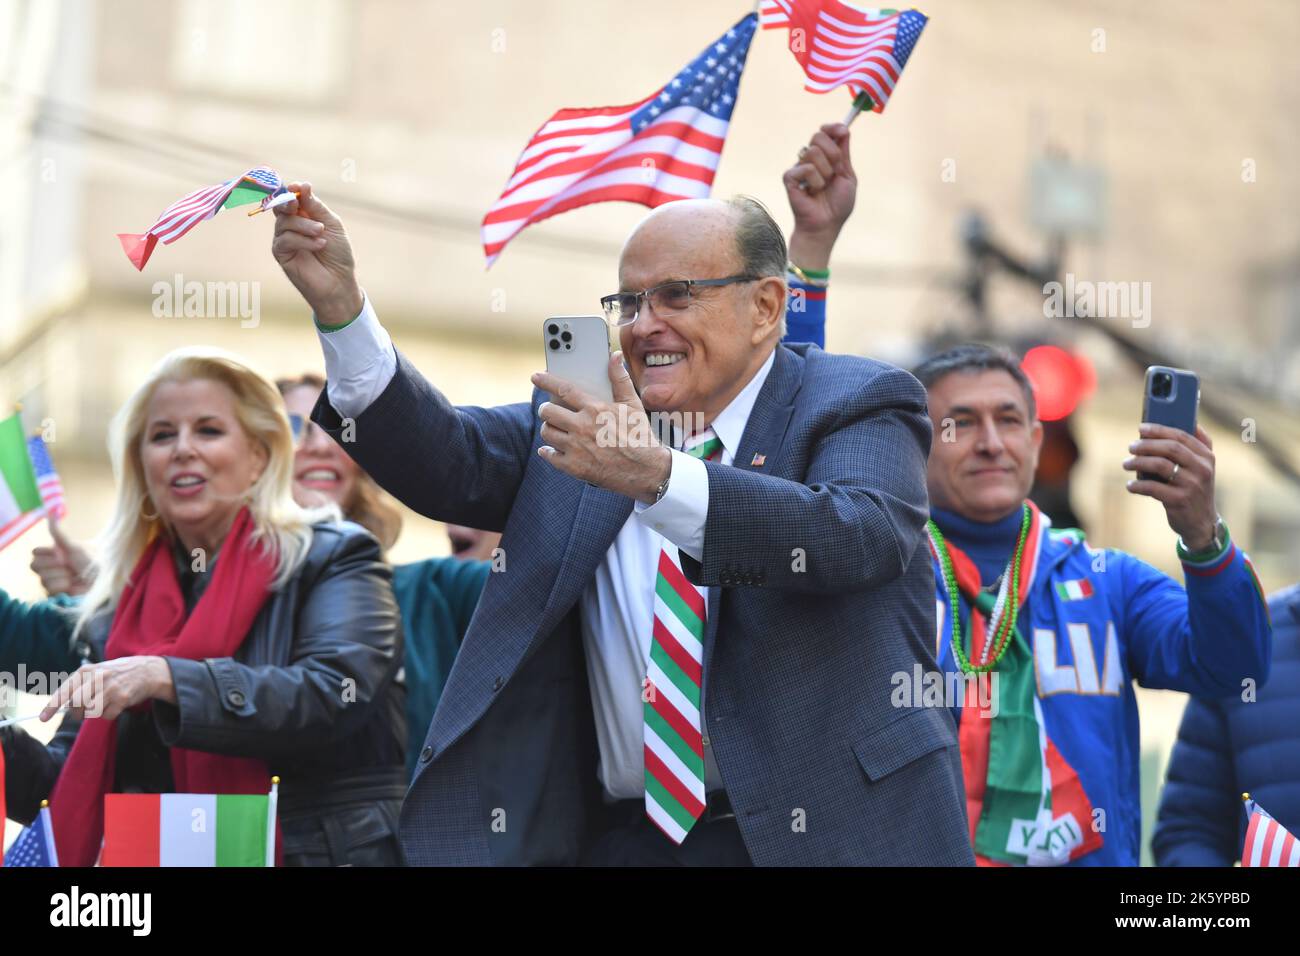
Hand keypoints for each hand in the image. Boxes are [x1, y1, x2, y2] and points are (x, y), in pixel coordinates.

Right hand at [30, 516, 92, 596]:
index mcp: (53, 554)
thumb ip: (58, 534)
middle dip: (54, 565)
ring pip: (42, 579)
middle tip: (69, 565)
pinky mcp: (56, 594)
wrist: (103, 578)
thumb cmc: (92, 560)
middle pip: (35, 566)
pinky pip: (48, 590)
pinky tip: (72, 585)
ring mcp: (52, 581)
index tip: (60, 552)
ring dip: (61, 576)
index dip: (47, 553)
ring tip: (74, 575)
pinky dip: (62, 586)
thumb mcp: (73, 546)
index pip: (35, 552)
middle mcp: (50, 567)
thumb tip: (50, 513)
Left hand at [40, 656, 176, 721]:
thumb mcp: (97, 671)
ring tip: (104, 703)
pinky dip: (110, 714)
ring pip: (91, 712)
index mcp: (87, 671)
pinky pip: (107, 715)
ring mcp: (110, 688)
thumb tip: (63, 705)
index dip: (52, 706)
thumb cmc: (117, 673)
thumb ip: (80, 685)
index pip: (64, 691)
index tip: (43, 718)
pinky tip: (117, 704)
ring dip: (95, 713)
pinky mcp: (122, 698)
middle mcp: (98, 678)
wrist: (148, 670)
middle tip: (82, 714)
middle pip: (76, 704)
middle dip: (77, 713)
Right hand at [271, 181, 363, 326]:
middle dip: (288, 202)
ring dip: (304, 225)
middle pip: (281, 206)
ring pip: (284, 222)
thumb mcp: (332, 225)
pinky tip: (319, 245)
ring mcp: (284, 239)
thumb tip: (302, 185)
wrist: (339, 281)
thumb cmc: (338, 254)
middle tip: (297, 204)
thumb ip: (316, 206)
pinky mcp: (281, 254)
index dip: (292, 190)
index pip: (291, 197)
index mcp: (304, 215)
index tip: (298, 187)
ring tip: (321, 233)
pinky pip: (285, 239)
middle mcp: (291, 225)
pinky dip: (303, 240)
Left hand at [530, 352, 671, 503]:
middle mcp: (582, 427)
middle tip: (550, 410)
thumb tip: (615, 356)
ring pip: (547, 432)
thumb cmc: (640, 435)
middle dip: (546, 409)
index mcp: (594, 408)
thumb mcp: (633, 404)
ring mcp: (576, 448)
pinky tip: (551, 450)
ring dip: (549, 429)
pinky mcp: (574, 467)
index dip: (546, 381)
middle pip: (548, 412)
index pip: (563, 390)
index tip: (536, 377)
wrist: (647, 470)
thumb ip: (620, 379)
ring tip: (556, 429)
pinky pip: (550, 456)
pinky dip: (548, 452)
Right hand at [784, 123, 857, 270]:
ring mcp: (798, 167)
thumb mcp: (847, 176)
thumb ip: (844, 153)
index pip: (826, 132)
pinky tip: (812, 193)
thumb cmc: (837, 205)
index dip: (833, 128)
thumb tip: (844, 129)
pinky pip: (806, 168)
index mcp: (825, 157)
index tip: (842, 131)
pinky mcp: (789, 177)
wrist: (826, 225)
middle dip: (832, 154)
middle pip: (818, 136)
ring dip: (825, 172)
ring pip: (813, 152)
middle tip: (834, 173)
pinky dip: (815, 182)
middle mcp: (810, 159)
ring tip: (822, 187)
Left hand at [1123, 423, 1217, 550]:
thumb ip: (1193, 447)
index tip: (1141, 428)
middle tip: (1131, 447)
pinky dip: (1138, 485)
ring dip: (1138, 462)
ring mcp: (1192, 485)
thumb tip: (1173, 423)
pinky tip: (1130, 486)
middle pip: (1170, 448)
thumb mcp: (1200, 468)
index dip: (1159, 430)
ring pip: (1160, 465)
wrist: (1201, 523)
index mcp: (1207, 456)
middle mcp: (1202, 469)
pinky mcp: (1180, 500)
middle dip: (1146, 445)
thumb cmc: (1194, 489)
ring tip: (1126, 464)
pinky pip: (1153, 487)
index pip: (1182, 436)